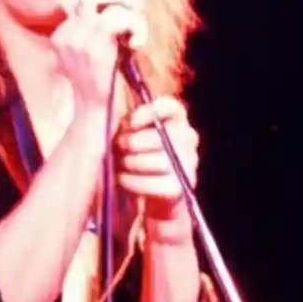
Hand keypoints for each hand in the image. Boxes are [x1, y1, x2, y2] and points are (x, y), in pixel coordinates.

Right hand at [51, 0, 146, 110]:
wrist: (94, 115)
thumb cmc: (100, 87)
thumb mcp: (96, 55)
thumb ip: (98, 31)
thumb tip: (115, 9)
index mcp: (62, 34)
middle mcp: (65, 33)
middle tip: (135, 3)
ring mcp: (76, 39)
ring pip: (105, 3)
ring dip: (129, 10)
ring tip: (137, 26)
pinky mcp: (93, 46)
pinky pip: (117, 18)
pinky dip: (134, 26)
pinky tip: (136, 43)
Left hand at [114, 96, 199, 229]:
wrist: (150, 194)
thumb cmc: (135, 156)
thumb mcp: (130, 134)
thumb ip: (127, 123)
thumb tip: (114, 118)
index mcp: (177, 119)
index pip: (172, 107)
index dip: (149, 112)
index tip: (129, 122)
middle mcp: (188, 139)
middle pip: (164, 135)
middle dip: (136, 141)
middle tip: (119, 146)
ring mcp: (189, 164)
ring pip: (161, 160)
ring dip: (134, 162)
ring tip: (120, 164)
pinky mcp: (181, 188)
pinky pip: (157, 184)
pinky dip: (135, 182)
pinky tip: (123, 179)